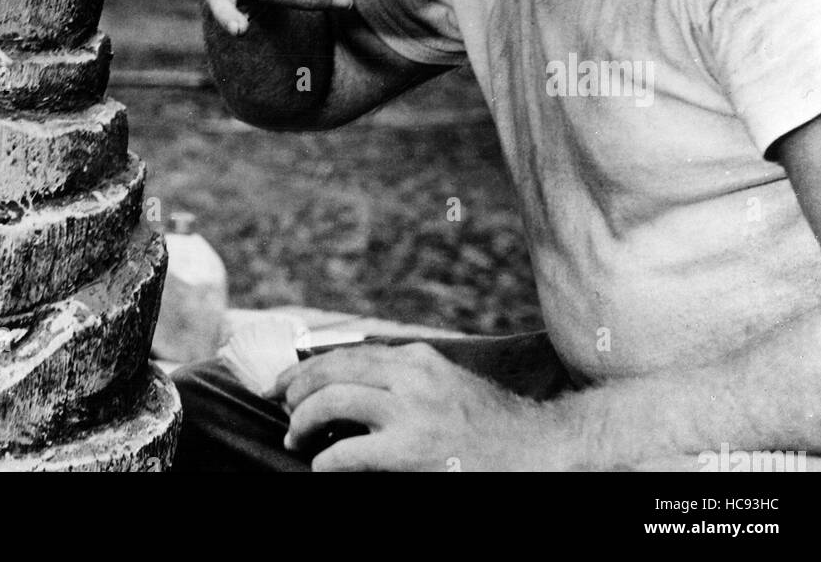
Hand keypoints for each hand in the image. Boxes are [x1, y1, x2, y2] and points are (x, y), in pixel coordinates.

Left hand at [276, 343, 551, 471]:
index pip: (348, 355)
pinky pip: (348, 452)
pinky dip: (325, 459)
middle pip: (333, 369)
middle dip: (296, 388)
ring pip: (332, 401)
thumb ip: (409, 381)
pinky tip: (322, 466)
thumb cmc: (494, 428)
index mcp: (420, 359)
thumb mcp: (447, 387)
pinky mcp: (412, 453)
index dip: (309, 367)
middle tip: (281, 408)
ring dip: (301, 420)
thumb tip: (357, 388)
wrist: (540, 451)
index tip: (286, 382)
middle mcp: (412, 376)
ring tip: (294, 438)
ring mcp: (411, 413)